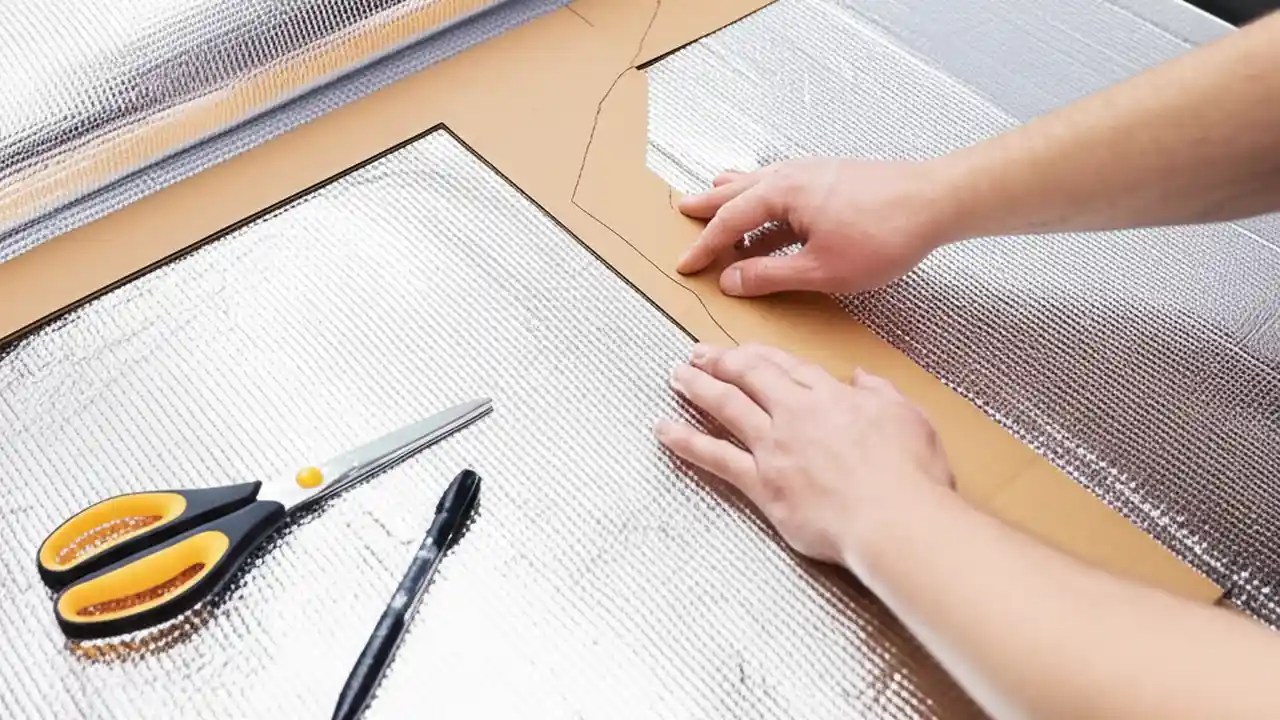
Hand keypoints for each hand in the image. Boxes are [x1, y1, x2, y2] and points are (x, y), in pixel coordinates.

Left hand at [655, 343, 953, 564]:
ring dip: (698, 387)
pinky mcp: (762, 483)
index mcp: (832, 396)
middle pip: (750, 376)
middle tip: (698, 353)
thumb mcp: (909, 417)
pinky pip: (716, 457)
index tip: (745, 351)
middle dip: (722, 361)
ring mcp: (774, 447)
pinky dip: (686, 441)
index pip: (789, 367)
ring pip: (726, 407)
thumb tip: (862, 376)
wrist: (893, 519)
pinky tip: (664, 430)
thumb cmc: (910, 474)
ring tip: (676, 376)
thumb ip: (880, 392)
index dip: (762, 356)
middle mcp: (796, 414)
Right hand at [675, 158, 955, 296]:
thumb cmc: (882, 236)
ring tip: (715, 195)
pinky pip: (783, 184)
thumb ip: (770, 275)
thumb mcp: (821, 269)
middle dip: (710, 205)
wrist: (936, 201)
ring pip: (761, 182)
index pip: (729, 222)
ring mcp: (813, 172)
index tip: (686, 265)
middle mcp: (791, 175)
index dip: (705, 245)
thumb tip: (731, 279)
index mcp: (781, 194)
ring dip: (735, 195)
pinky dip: (764, 196)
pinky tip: (771, 204)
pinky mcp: (832, 177)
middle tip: (683, 209)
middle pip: (738, 191)